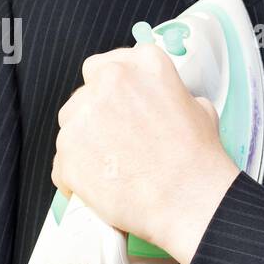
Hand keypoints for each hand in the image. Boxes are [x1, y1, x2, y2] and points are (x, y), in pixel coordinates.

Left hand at [51, 43, 239, 263]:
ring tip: (112, 165)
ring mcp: (83, 116)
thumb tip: (161, 104)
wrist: (187, 200)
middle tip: (118, 137)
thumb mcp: (200, 110)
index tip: (122, 105)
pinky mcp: (68, 151)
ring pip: (71, 122)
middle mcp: (109, 82)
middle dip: (98, 111)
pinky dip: (77, 174)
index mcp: (143, 65)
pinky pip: (63, 161)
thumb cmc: (198, 161)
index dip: (117, 89)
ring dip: (85, 140)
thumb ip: (171, 96)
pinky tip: (101, 185)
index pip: (114, 63)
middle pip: (88, 90)